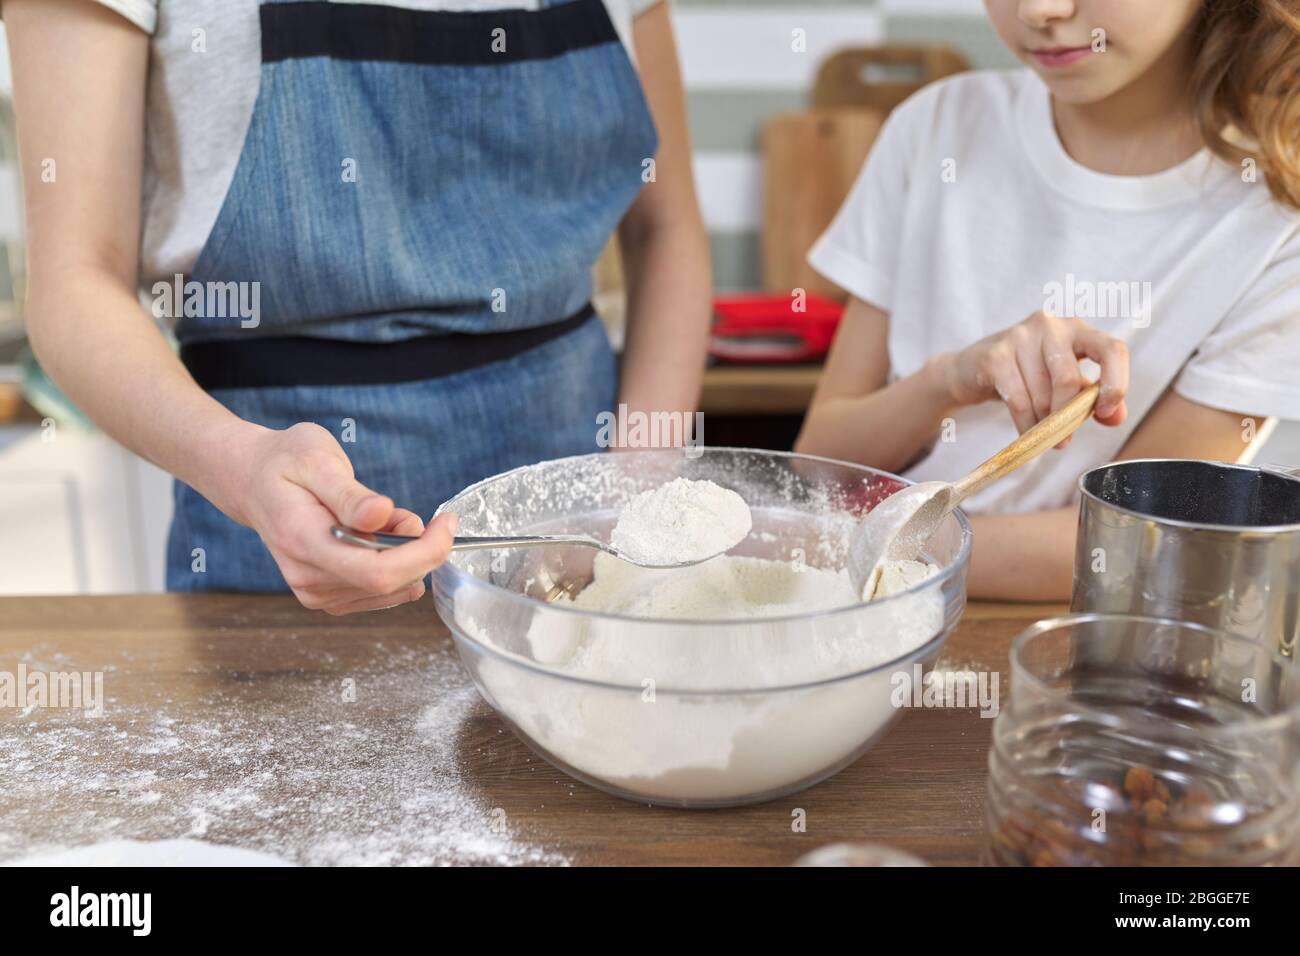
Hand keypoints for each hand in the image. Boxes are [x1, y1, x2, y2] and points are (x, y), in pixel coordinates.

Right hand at [233, 423, 455, 613]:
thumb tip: (382, 514)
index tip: (445, 523)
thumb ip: (350, 494)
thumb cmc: (284, 463)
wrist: (252, 481)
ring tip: (379, 517)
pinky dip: (395, 565)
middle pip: (390, 584)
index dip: (423, 554)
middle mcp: (307, 578)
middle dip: (419, 549)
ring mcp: (316, 593)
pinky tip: (376, 538)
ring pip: (391, 590)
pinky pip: (381, 592)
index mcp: (302, 541)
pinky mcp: (329, 597)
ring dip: (405, 555)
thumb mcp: (316, 459)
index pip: (376, 572)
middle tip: (404, 511)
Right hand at [930, 311, 1128, 444]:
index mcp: (1076, 329)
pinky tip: (1025, 433)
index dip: (1115, 382)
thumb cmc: (1025, 375)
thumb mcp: (1063, 384)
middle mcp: (1049, 325)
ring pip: (1041, 394)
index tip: (1104, 411)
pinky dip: (1025, 425)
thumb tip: (1115, 417)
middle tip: (1063, 439)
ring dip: (1043, 424)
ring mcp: (1019, 336)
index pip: (1111, 350)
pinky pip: (1017, 400)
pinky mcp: (994, 356)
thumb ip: (1091, 397)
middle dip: (1066, 416)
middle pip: (1068, 379)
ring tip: (1040, 433)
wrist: (970, 371)